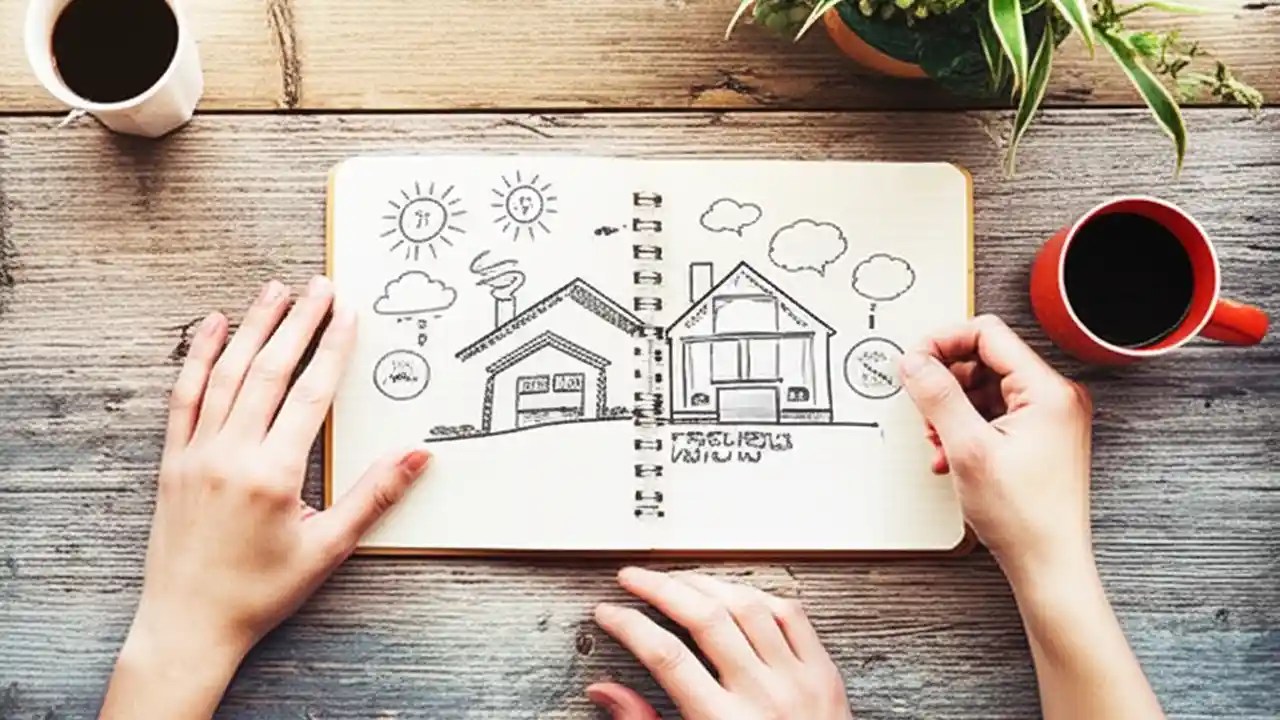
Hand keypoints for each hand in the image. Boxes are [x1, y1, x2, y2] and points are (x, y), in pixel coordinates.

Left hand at [102, 277, 428, 718]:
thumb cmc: (261, 591)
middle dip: (297, 322)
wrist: (189, 624)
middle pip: (269, 371)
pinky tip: (212, 327)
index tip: (348, 313)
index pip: (311, 394)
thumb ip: (374, 495)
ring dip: (252, 327)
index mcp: (273, 473)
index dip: (333, 347)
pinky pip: (183, 396)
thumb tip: (418, 456)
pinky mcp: (172, 461)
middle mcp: (231, 453)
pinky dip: (198, 357)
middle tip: (319, 285)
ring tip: (274, 290)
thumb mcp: (328, 548)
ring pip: (226, 373)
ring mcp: (196, 453)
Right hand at [588, 568, 851, 719]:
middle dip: (660, 589)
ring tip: (677, 578)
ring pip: (747, 607)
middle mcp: (762, 697)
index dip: (629, 625)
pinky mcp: (824, 674)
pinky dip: (759, 596)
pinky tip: (734, 592)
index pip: (665, 655)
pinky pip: (792, 615)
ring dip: (705, 584)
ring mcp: (798, 680)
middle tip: (633, 578)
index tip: (609, 613)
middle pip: (704, 619)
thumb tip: (606, 692)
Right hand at [897, 314, 1092, 583]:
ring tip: (938, 440)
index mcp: (1047, 390)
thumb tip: (914, 361)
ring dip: (952, 409)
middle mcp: (1054, 398)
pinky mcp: (1039, 438)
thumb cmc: (1024, 516)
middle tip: (924, 409)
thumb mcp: (968, 448)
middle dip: (945, 383)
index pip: (988, 334)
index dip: (943, 342)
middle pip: (985, 360)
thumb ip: (938, 396)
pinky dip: (966, 427)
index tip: (914, 360)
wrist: (1048, 564)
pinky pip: (994, 414)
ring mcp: (1049, 419)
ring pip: (985, 389)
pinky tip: (950, 454)